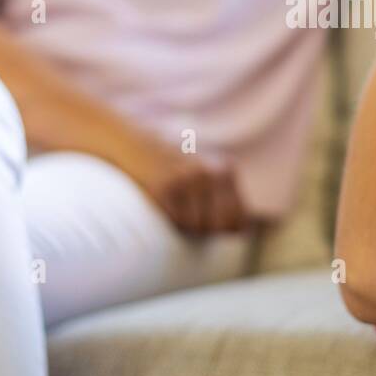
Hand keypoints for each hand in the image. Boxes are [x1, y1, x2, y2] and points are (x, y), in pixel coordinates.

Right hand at [116, 139, 248, 235]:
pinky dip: (169, 221)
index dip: (222, 229)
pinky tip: (161, 202)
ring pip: (198, 227)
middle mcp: (212, 173)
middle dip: (205, 230)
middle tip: (186, 213)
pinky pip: (177, 222)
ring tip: (173, 203)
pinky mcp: (168, 187)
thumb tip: (244, 231)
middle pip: (220, 226)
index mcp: (226, 170)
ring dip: (184, 226)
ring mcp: (190, 179)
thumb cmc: (169, 167)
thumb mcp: (203, 174)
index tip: (204, 220)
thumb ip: (224, 198)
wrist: (131, 144)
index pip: (240, 220)